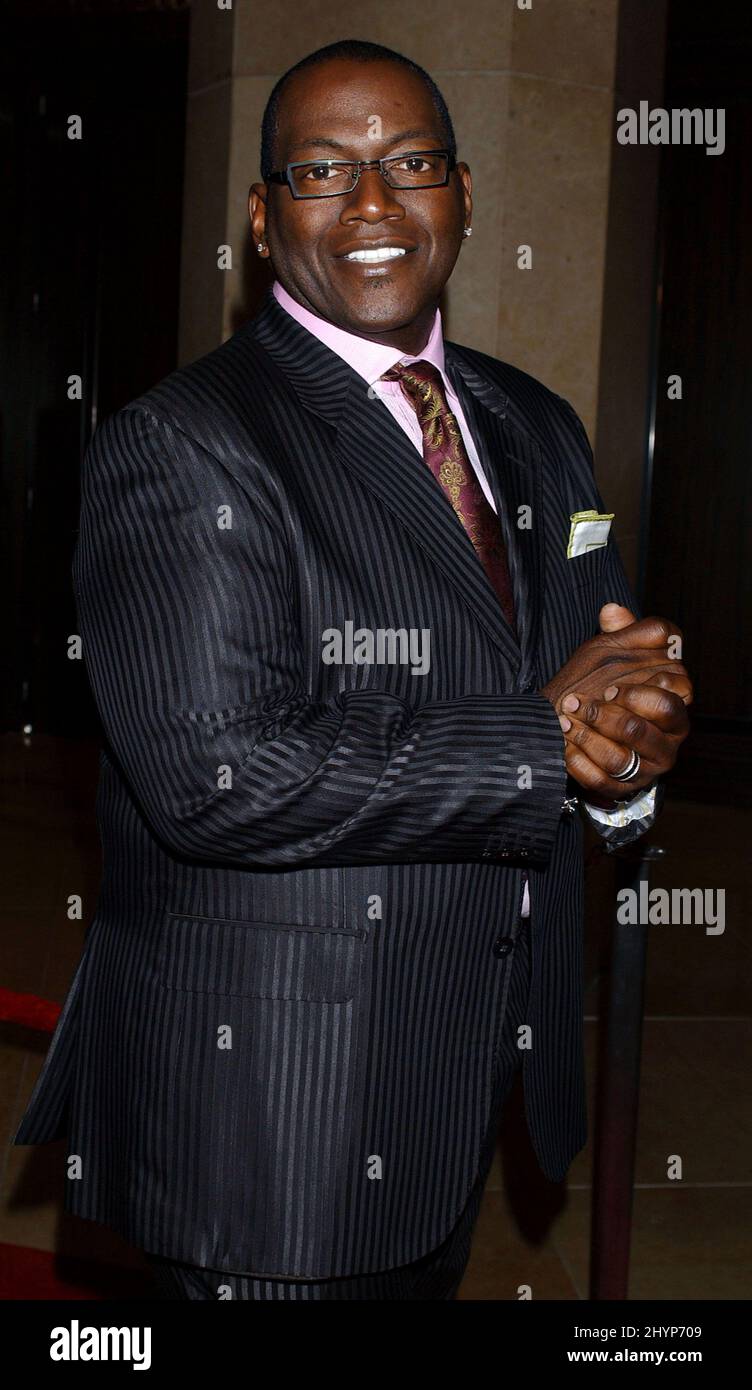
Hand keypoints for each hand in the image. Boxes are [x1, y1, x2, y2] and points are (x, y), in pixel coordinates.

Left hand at [540, 604, 692, 799]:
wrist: (581, 727)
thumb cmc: (604, 686)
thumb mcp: (612, 654)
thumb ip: (621, 633)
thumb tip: (612, 610)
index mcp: (674, 708)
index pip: (671, 701)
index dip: (637, 693)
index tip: (608, 686)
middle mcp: (667, 743)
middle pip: (642, 730)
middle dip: (606, 716)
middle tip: (580, 705)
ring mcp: (646, 769)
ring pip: (618, 758)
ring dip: (585, 737)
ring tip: (565, 722)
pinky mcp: (622, 789)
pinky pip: (600, 781)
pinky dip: (577, 763)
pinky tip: (563, 747)